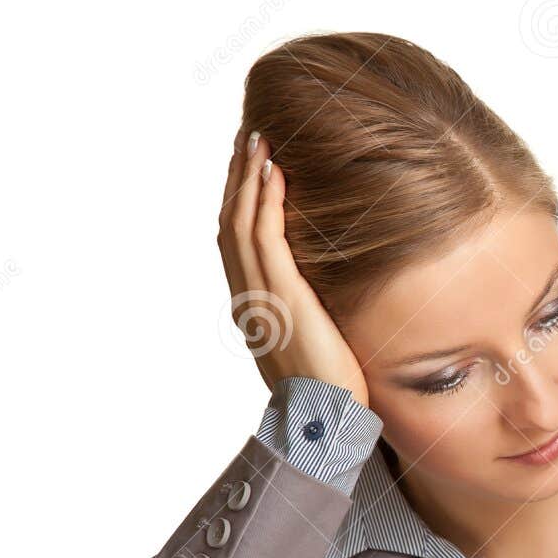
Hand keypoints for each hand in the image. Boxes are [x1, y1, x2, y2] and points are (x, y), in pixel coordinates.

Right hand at [217, 126, 368, 407]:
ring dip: (248, 176)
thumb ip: (308, 310)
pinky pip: (266, 238)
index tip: (249, 165)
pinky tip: (276, 173)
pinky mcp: (281, 297)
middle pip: (230, 221)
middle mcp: (246, 295)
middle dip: (237, 176)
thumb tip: (326, 292)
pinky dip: (267, 202)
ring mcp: (259, 295)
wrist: (321, 421)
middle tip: (247, 136)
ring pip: (242, 221)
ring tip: (258, 139)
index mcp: (251, 304)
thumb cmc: (327, 390)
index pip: (236, 239)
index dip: (239, 198)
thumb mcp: (313, 340)